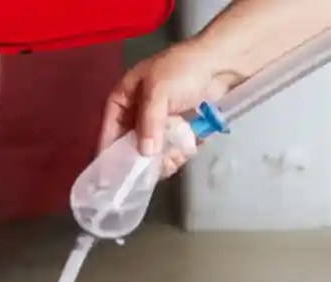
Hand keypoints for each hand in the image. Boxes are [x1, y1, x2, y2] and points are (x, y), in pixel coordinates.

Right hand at [99, 41, 239, 177]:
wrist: (221, 63)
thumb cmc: (184, 70)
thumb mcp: (159, 91)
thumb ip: (149, 122)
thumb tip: (145, 153)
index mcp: (127, 94)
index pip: (111, 124)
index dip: (109, 146)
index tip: (110, 168)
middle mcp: (140, 109)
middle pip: (131, 141)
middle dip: (140, 156)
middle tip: (148, 170)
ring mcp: (161, 120)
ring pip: (153, 149)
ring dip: (162, 157)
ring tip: (174, 159)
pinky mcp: (179, 128)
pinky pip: (172, 148)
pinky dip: (177, 153)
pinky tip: (184, 153)